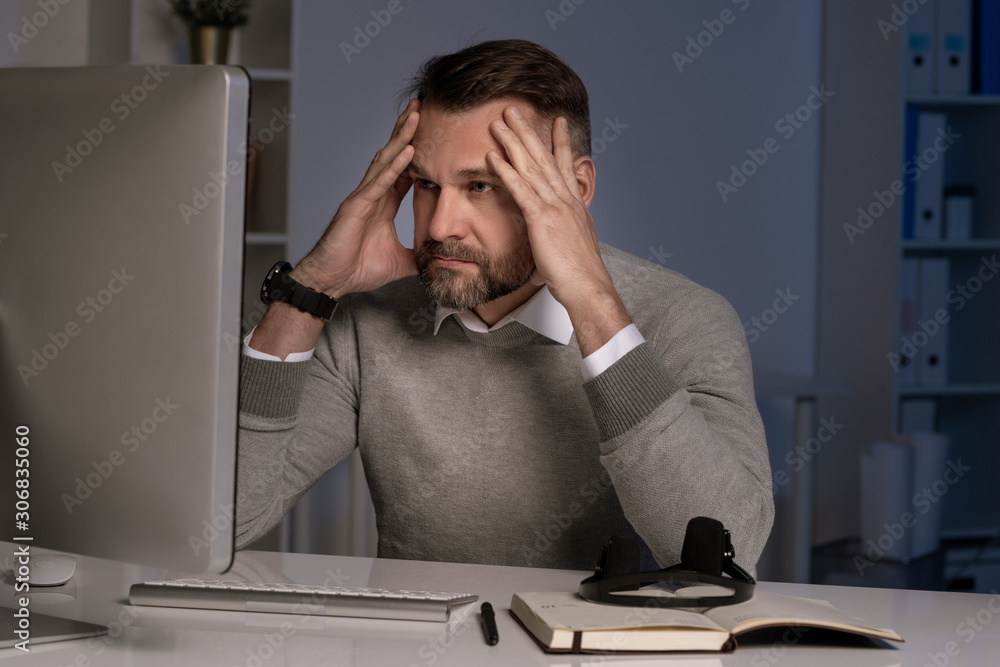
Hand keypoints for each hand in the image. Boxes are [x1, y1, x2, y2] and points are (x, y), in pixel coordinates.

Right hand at [293, 99, 419, 297]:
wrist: (331, 281)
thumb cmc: (357, 269)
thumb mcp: (400, 261)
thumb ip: (418, 254)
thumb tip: (439, 259)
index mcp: (383, 203)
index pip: (404, 170)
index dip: (417, 150)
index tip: (433, 132)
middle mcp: (373, 194)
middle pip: (393, 155)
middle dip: (408, 130)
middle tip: (423, 105)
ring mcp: (364, 197)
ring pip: (386, 160)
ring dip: (402, 137)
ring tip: (417, 115)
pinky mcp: (356, 206)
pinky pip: (379, 182)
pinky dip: (394, 166)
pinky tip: (408, 150)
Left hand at [486, 106, 630, 353]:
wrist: (587, 286)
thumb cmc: (579, 276)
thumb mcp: (571, 249)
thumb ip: (560, 240)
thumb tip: (552, 247)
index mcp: (575, 205)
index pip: (566, 166)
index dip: (560, 142)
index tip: (557, 122)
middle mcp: (566, 199)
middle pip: (545, 157)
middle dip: (529, 131)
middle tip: (515, 110)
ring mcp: (555, 206)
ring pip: (531, 166)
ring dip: (513, 142)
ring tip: (499, 121)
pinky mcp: (541, 218)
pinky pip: (520, 188)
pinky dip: (505, 170)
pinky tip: (493, 155)